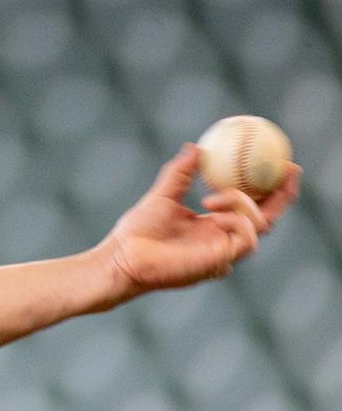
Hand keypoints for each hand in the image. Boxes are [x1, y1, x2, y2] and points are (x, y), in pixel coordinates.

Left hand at [101, 143, 300, 302]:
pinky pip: (247, 239)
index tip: (282, 161)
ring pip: (260, 224)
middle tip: (288, 169)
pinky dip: (237, 220)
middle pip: (269, 217)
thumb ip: (179, 173)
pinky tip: (213, 213)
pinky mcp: (220, 264)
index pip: (253, 205)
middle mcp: (223, 239)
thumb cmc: (136, 232)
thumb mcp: (162, 195)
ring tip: (211, 197)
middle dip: (284, 194)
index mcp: (214, 224)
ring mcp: (224, 253)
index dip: (271, 186)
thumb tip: (194, 147)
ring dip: (243, 203)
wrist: (121, 257)